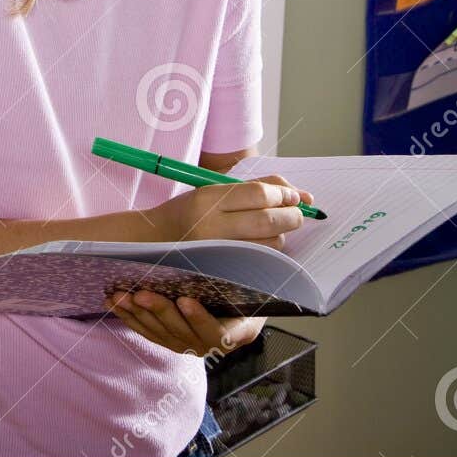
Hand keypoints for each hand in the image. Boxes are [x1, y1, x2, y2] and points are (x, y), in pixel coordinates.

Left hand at [104, 289, 265, 357]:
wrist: (237, 299)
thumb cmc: (244, 287)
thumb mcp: (249, 284)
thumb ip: (238, 279)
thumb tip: (227, 257)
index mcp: (239, 333)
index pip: (218, 333)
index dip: (200, 319)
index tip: (185, 300)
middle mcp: (212, 344)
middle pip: (183, 333)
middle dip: (160, 312)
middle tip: (142, 295)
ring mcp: (189, 344)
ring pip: (160, 333)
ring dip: (137, 314)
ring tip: (120, 296)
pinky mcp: (169, 340)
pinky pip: (147, 331)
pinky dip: (129, 317)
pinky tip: (112, 303)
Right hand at [158, 173, 314, 247]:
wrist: (155, 240)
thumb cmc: (189, 211)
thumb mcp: (213, 190)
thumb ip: (255, 187)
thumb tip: (301, 194)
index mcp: (207, 199)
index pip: (258, 193)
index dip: (283, 194)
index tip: (292, 196)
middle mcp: (212, 226)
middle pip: (269, 220)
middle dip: (293, 215)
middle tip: (297, 212)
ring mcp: (219, 251)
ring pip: (270, 243)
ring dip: (282, 233)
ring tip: (273, 227)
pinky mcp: (226, 269)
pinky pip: (262, 259)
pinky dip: (270, 248)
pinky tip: (262, 241)